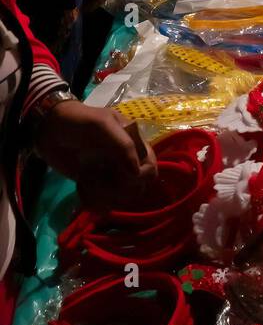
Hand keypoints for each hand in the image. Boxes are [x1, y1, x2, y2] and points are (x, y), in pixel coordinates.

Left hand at [33, 101, 156, 210]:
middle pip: (137, 188)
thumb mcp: (103, 125)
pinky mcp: (94, 186)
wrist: (50, 129)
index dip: (141, 176)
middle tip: (100, 181)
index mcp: (133, 145)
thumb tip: (136, 172)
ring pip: (119, 199)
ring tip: (86, 183)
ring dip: (103, 196)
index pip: (151, 168)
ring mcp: (109, 176)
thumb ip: (123, 145)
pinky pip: (103, 203)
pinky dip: (93, 201)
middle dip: (119, 189)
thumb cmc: (80, 121)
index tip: (122, 174)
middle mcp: (125, 163)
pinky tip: (81, 188)